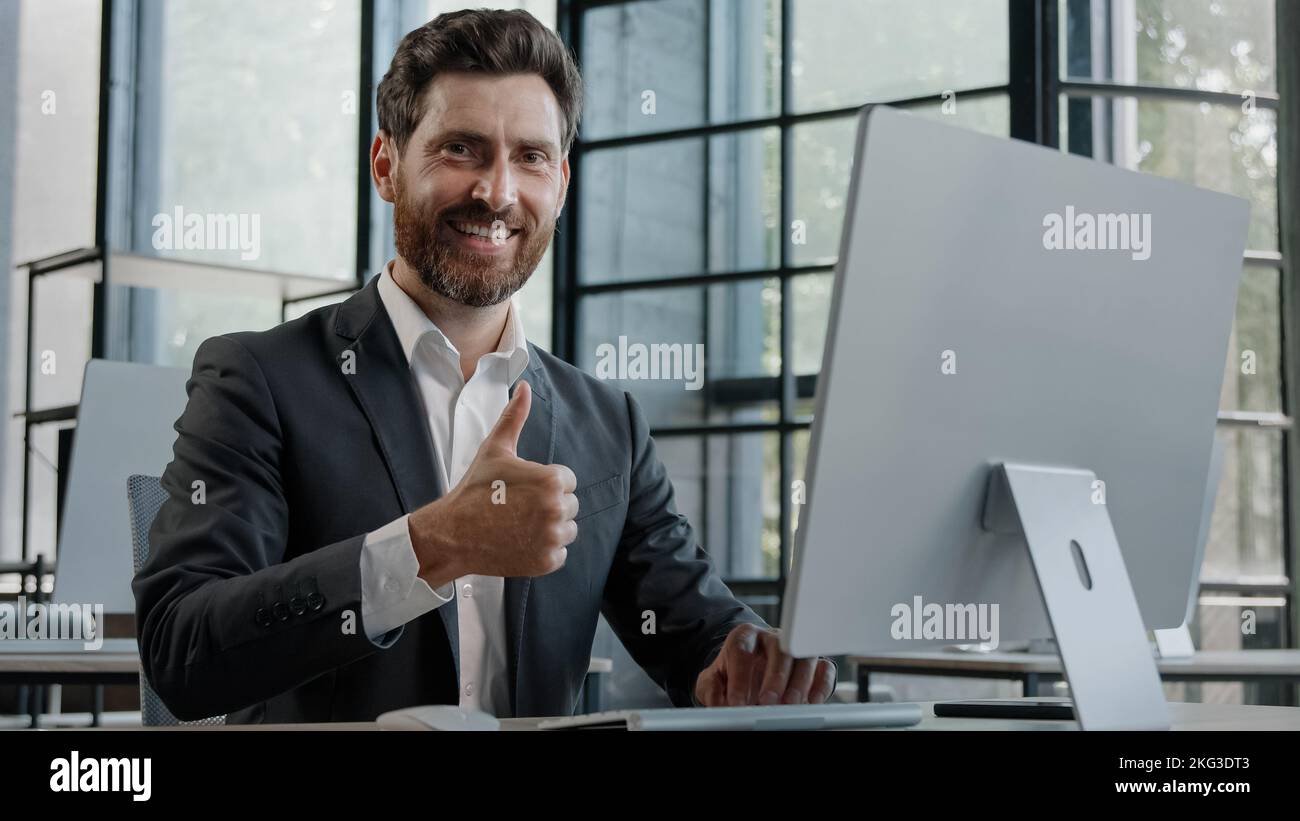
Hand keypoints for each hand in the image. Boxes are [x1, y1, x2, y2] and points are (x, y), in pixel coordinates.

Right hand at [408, 380, 578, 583]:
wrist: (452, 533)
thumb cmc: (474, 490)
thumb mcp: (495, 449)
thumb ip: (515, 416)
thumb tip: (524, 387)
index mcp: (551, 480)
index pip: (566, 480)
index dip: (544, 483)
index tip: (521, 490)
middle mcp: (557, 509)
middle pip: (569, 505)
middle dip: (547, 505)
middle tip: (517, 508)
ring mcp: (552, 538)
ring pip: (567, 530)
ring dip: (549, 529)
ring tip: (519, 525)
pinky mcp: (546, 562)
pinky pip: (559, 554)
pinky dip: (543, 551)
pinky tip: (520, 542)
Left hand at [694, 624, 835, 706]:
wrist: (749, 674)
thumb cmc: (732, 674)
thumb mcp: (713, 680)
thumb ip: (711, 689)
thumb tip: (718, 703)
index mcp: (745, 637)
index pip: (742, 650)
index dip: (739, 678)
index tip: (736, 703)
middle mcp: (773, 638)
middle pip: (779, 649)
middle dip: (774, 677)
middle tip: (767, 702)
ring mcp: (796, 650)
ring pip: (805, 657)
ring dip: (799, 683)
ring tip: (789, 705)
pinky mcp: (814, 665)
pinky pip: (824, 670)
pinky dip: (820, 686)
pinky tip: (810, 702)